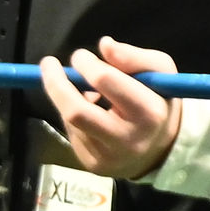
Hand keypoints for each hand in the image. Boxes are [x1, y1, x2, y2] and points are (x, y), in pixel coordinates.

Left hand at [41, 36, 184, 180]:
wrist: (161, 149)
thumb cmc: (159, 101)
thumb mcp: (160, 72)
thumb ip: (134, 57)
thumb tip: (104, 45)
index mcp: (148, 112)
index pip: (105, 81)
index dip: (86, 64)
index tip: (80, 55)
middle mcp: (127, 139)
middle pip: (76, 111)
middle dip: (56, 84)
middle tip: (48, 64)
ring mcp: (108, 157)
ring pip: (71, 121)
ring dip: (68, 99)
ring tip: (81, 91)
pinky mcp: (93, 165)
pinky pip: (73, 134)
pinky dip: (74, 117)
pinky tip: (89, 114)